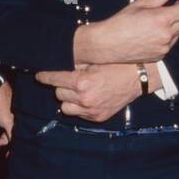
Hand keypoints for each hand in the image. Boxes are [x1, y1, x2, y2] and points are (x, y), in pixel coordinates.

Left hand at [35, 62, 156, 121]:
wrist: (139, 77)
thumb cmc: (116, 64)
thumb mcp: (94, 61)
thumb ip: (75, 65)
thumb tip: (58, 64)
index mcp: (82, 82)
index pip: (55, 80)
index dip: (45, 77)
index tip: (39, 76)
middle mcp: (85, 99)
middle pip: (58, 94)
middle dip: (60, 86)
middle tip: (68, 80)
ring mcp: (91, 111)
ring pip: (65, 107)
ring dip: (68, 99)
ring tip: (77, 91)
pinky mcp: (98, 117)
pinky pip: (79, 114)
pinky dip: (79, 107)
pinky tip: (87, 98)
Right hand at [73, 0, 178, 64]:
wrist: (107, 44)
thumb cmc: (121, 22)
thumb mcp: (140, 3)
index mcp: (162, 19)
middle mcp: (166, 35)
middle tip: (172, 8)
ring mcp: (164, 48)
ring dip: (174, 26)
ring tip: (157, 22)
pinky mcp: (160, 56)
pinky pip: (170, 44)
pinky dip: (166, 37)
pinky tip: (151, 34)